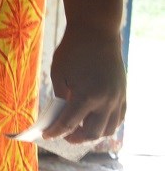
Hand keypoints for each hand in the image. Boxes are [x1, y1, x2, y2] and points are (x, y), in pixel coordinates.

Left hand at [44, 23, 126, 141]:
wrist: (97, 32)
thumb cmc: (73, 50)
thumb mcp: (59, 73)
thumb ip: (59, 96)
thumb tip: (58, 115)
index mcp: (86, 96)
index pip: (69, 123)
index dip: (56, 131)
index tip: (46, 136)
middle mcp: (105, 101)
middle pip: (91, 132)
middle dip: (75, 137)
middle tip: (63, 135)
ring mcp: (117, 99)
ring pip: (109, 129)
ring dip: (93, 134)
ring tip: (79, 131)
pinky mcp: (123, 94)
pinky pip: (118, 118)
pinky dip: (107, 124)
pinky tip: (95, 122)